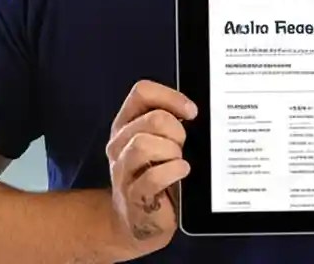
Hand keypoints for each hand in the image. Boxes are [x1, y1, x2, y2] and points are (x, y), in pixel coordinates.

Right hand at [105, 80, 196, 257]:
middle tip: (183, 146)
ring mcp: (123, 171)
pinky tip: (182, 172)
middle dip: (177, 131)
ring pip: (144, 144)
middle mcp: (120, 144)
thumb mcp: (161, 144)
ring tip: (178, 161)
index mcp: (126, 124)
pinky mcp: (134, 196)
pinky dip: (173, 171)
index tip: (191, 113)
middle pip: (152, 119)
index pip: (142, 92)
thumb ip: (170, 124)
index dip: (170, 97)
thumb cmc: (156, 176)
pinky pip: (154, 177)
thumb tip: (194, 111)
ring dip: (171, 151)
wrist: (141, 220)